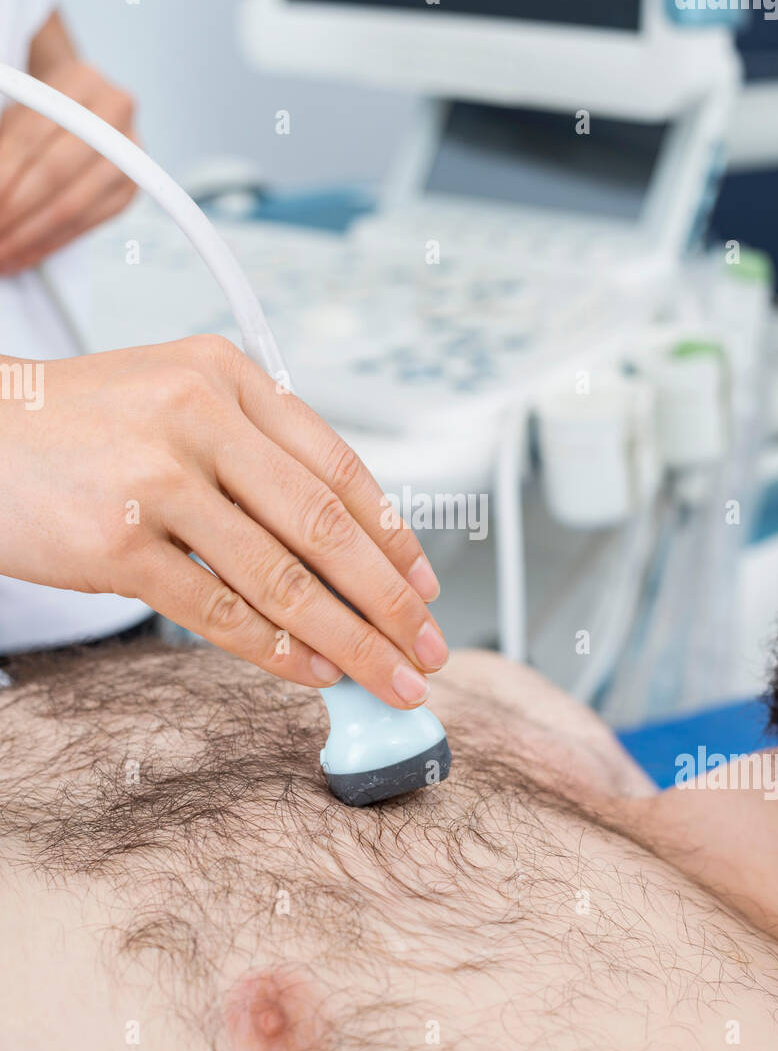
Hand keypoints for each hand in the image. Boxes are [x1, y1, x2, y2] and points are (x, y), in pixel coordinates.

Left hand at [0, 59, 137, 273]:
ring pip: (73, 205)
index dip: (3, 174)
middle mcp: (114, 114)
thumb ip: (4, 149)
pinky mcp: (130, 190)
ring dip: (30, 236)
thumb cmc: (44, 111)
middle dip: (16, 210)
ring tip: (4, 253)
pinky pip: (86, 225)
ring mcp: (130, 155)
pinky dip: (50, 244)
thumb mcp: (17, 114)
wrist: (83, 107)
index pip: (32, 136)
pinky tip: (24, 255)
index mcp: (80, 81)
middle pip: (56, 172)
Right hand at [0, 336, 446, 705]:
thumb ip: (255, 454)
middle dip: (388, 599)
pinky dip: (276, 650)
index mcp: (227, 375)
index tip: (425, 587)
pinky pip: (219, 610)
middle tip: (425, 646)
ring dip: (347, 639)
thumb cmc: (79, 426)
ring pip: (282, 577)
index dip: (394, 537)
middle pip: (325, 526)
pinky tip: (311, 671)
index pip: (338, 466)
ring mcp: (158, 480)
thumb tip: (343, 549)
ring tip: (384, 676)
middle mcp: (200, 416)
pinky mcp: (118, 544)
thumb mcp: (177, 399)